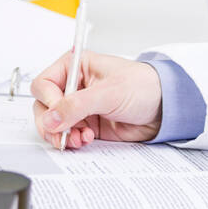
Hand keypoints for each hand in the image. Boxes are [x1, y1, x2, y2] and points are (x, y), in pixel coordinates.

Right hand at [30, 51, 162, 148]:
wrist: (164, 109)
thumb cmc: (143, 86)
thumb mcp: (109, 92)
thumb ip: (77, 105)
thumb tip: (50, 118)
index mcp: (75, 67)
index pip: (44, 84)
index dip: (48, 100)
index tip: (58, 113)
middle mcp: (73, 86)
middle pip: (43, 107)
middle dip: (52, 123)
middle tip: (64, 133)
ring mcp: (78, 107)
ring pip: (52, 124)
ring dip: (62, 135)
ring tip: (80, 138)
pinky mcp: (86, 124)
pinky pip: (67, 136)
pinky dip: (72, 141)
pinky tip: (86, 139)